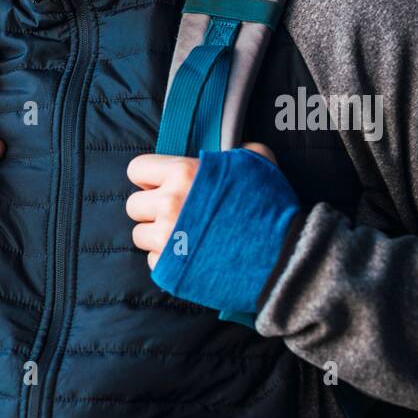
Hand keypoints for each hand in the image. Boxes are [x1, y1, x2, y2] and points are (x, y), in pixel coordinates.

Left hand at [126, 143, 276, 268]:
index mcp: (184, 174)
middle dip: (151, 209)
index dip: (149, 177)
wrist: (284, 257)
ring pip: (140, 236)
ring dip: (157, 236)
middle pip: (133, 205)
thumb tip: (231, 149)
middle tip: (176, 214)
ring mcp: (166, 239)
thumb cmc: (271, 206)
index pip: (136, 169)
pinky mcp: (169, 269)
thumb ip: (237, 150)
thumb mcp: (258, 162)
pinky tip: (192, 257)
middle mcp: (168, 205)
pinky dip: (168, 261)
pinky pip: (153, 262)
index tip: (162, 184)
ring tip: (185, 236)